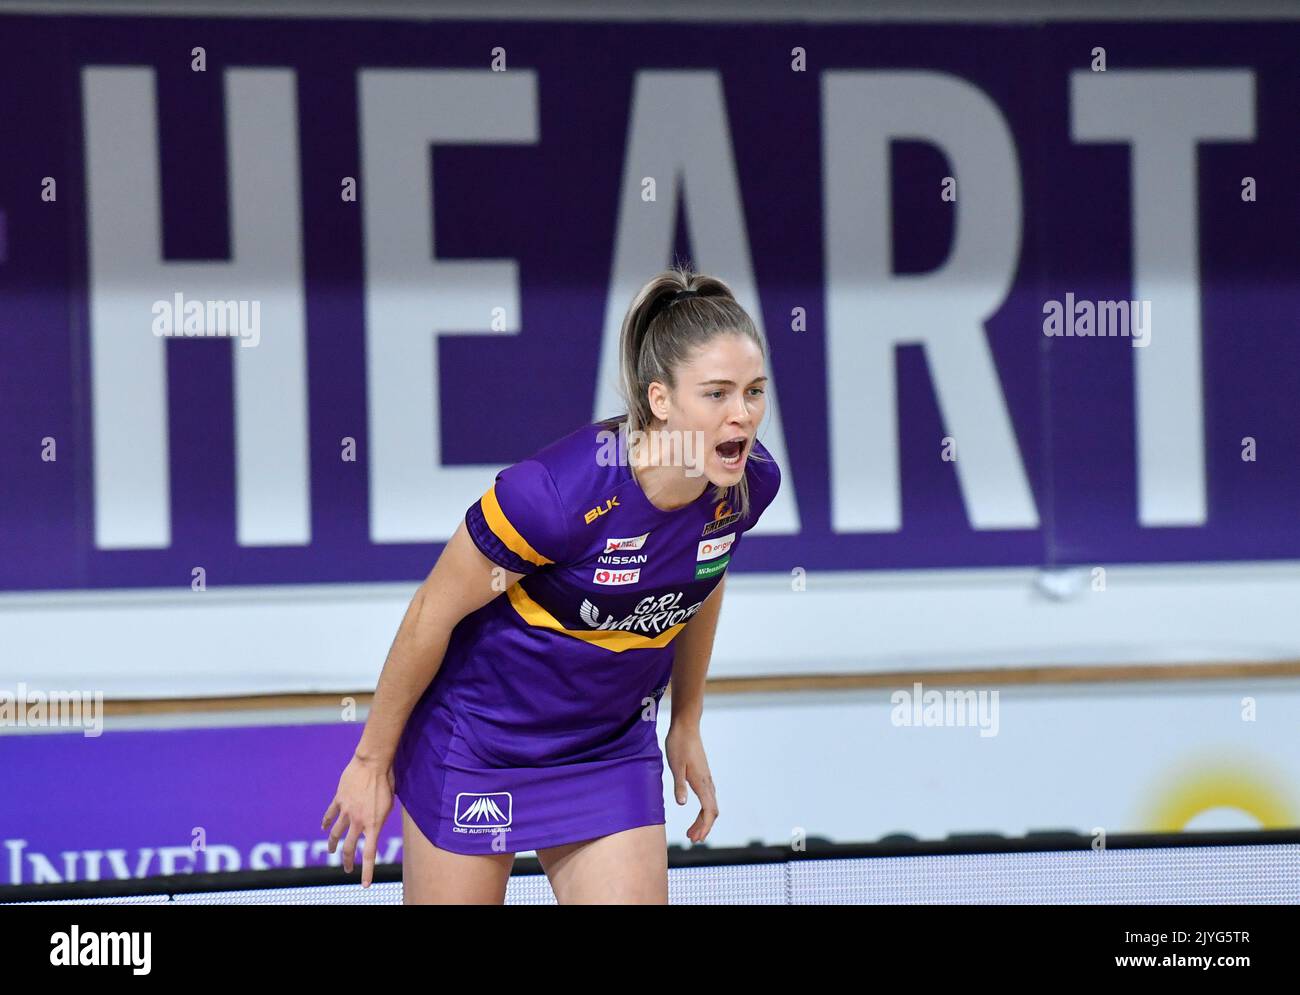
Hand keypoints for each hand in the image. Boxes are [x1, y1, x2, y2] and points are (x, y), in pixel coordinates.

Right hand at [321, 754, 394, 887]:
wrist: (373, 763)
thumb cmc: (387, 781)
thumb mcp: (389, 804)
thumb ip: (380, 817)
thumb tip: (375, 824)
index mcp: (374, 824)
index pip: (370, 854)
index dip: (367, 871)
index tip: (364, 885)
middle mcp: (358, 821)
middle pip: (350, 847)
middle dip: (348, 861)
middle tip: (347, 869)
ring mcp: (346, 811)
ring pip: (335, 834)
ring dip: (332, 844)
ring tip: (330, 851)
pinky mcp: (339, 800)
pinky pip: (329, 815)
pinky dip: (325, 823)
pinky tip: (323, 828)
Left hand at [665, 723, 717, 843]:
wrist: (686, 727)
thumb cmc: (679, 745)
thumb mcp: (675, 766)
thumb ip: (679, 785)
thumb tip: (682, 804)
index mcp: (701, 782)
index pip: (709, 811)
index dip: (704, 826)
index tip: (696, 838)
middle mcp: (707, 782)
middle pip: (712, 811)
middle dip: (704, 827)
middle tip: (692, 838)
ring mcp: (707, 779)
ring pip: (711, 805)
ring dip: (704, 820)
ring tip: (692, 831)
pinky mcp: (703, 775)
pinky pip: (708, 798)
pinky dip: (704, 810)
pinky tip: (696, 813)